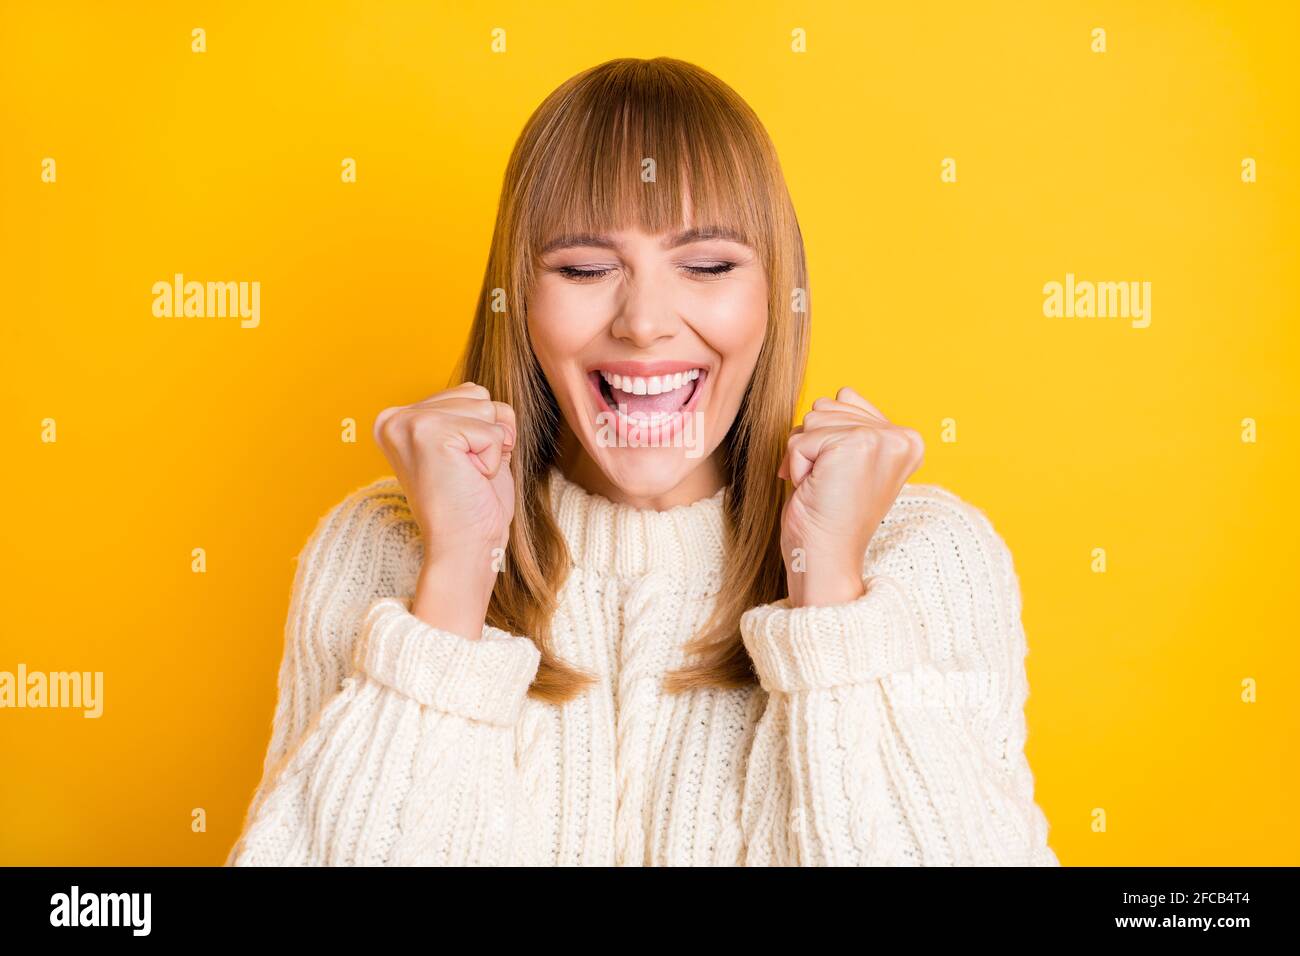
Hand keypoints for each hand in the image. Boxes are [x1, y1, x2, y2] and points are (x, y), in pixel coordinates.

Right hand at [373, 382, 516, 636]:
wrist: (464, 547)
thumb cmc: (472, 504)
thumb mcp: (470, 447)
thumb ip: (471, 415)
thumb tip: (486, 395)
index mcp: (399, 419)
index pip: (470, 393)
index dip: (482, 432)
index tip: (459, 467)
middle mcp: (395, 417)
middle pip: (480, 395)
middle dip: (488, 435)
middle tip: (465, 474)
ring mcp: (409, 423)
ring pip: (488, 408)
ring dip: (491, 446)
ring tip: (467, 476)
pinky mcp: (428, 433)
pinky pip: (492, 431)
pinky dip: (492, 458)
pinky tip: (469, 480)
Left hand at [777, 386, 923, 606]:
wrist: (826, 560)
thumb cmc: (829, 515)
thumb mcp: (848, 461)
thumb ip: (852, 423)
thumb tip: (844, 390)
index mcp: (907, 440)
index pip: (845, 400)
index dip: (826, 440)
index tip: (841, 478)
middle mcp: (903, 437)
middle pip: (825, 407)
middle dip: (813, 447)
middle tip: (829, 487)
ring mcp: (881, 440)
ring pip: (811, 421)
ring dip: (804, 458)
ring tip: (824, 489)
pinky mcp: (855, 446)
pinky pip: (800, 441)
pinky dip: (796, 469)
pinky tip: (816, 493)